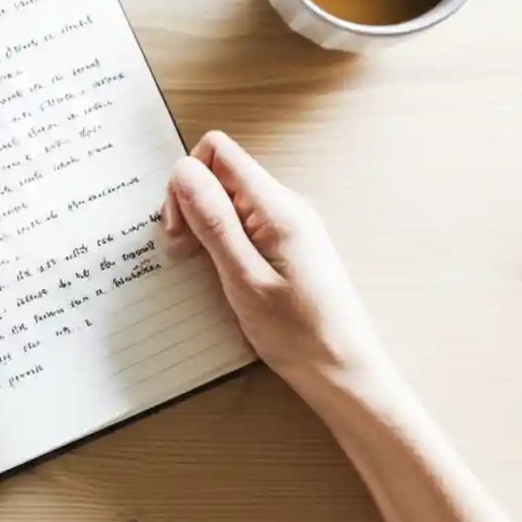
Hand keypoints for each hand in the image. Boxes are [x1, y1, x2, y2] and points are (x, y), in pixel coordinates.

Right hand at [162, 131, 389, 389]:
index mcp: (276, 207)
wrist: (343, 370)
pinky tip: (218, 273)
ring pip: (226, 199)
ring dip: (202, 226)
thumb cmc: (298, 333)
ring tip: (200, 268)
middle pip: (219, 173)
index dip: (186, 181)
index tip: (179, 228)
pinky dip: (219, 241)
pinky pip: (241, 222)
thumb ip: (214, 222)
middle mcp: (284, 205)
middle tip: (183, 253)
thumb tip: (183, 170)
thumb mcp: (244, 278)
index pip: (218, 152)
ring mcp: (286, 224)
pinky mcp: (284, 243)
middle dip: (189, 205)